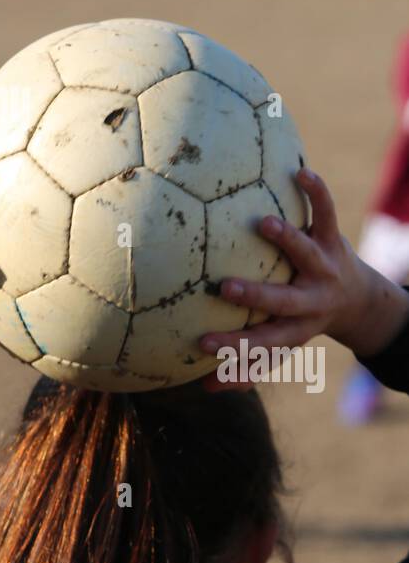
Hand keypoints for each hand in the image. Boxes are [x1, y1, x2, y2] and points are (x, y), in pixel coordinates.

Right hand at [198, 167, 408, 390]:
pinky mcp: (333, 240)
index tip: (203, 344)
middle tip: (226, 288)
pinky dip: (316, 193)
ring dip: (287, 240)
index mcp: (294, 329)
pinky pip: (325, 214)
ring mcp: (323, 268)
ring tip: (263, 224)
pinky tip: (299, 171)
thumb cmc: (301, 321)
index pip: (261, 344)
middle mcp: (311, 301)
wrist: (360, 300)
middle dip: (257, 296)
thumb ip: (245, 366)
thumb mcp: (281, 345)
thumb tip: (203, 390)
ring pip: (307, 253)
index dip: (234, 348)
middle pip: (284, 302)